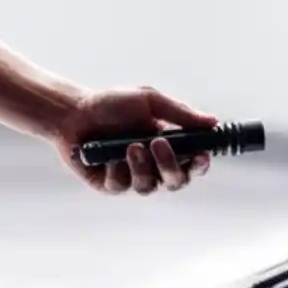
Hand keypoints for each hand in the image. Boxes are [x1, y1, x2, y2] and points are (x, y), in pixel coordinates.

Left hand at [49, 87, 217, 194]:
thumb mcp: (150, 101)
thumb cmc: (113, 104)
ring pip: (149, 187)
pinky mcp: (111, 185)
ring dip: (142, 167)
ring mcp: (132, 177)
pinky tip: (108, 157)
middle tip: (158, 143)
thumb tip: (213, 121)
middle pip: (177, 182)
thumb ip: (180, 113)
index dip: (200, 164)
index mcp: (169, 147)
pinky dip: (117, 171)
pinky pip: (122, 187)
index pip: (193, 163)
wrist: (74, 112)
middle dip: (170, 165)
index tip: (201, 155)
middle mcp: (154, 166)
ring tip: (130, 146)